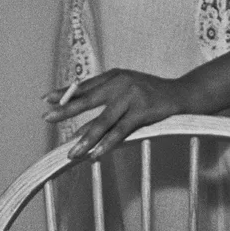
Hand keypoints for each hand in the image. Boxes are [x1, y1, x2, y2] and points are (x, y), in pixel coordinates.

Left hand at [43, 70, 192, 159]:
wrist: (182, 94)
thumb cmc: (152, 92)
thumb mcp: (128, 87)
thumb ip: (107, 97)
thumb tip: (81, 118)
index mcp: (114, 75)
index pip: (84, 86)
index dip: (65, 93)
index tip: (46, 99)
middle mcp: (120, 83)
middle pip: (88, 100)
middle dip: (66, 110)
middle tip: (48, 118)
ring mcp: (131, 97)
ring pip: (103, 121)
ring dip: (85, 138)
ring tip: (71, 152)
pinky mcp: (142, 112)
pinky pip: (120, 132)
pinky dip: (107, 145)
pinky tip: (95, 155)